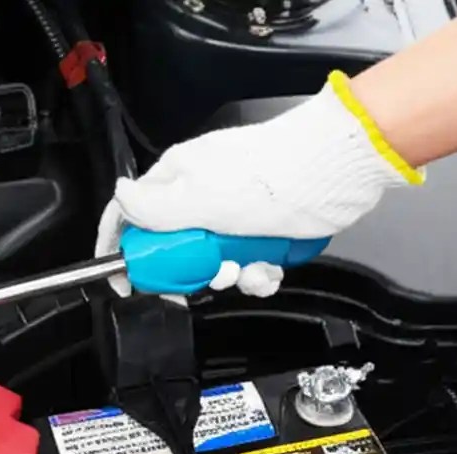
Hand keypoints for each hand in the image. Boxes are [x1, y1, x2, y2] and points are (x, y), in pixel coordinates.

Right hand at [96, 73, 419, 296]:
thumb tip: (118, 198)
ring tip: (247, 267)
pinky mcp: (264, 230)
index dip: (124, 247)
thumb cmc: (275, 175)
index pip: (133, 213)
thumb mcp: (202, 198)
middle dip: (189, 271)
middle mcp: (203, 194)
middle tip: (207, 274)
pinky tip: (269, 266)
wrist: (338, 170)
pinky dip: (257, 273)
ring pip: (212, 261)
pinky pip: (246, 264)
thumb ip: (154, 208)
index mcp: (179, 178)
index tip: (126, 280)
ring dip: (230, 275)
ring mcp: (234, 213)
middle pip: (174, 248)